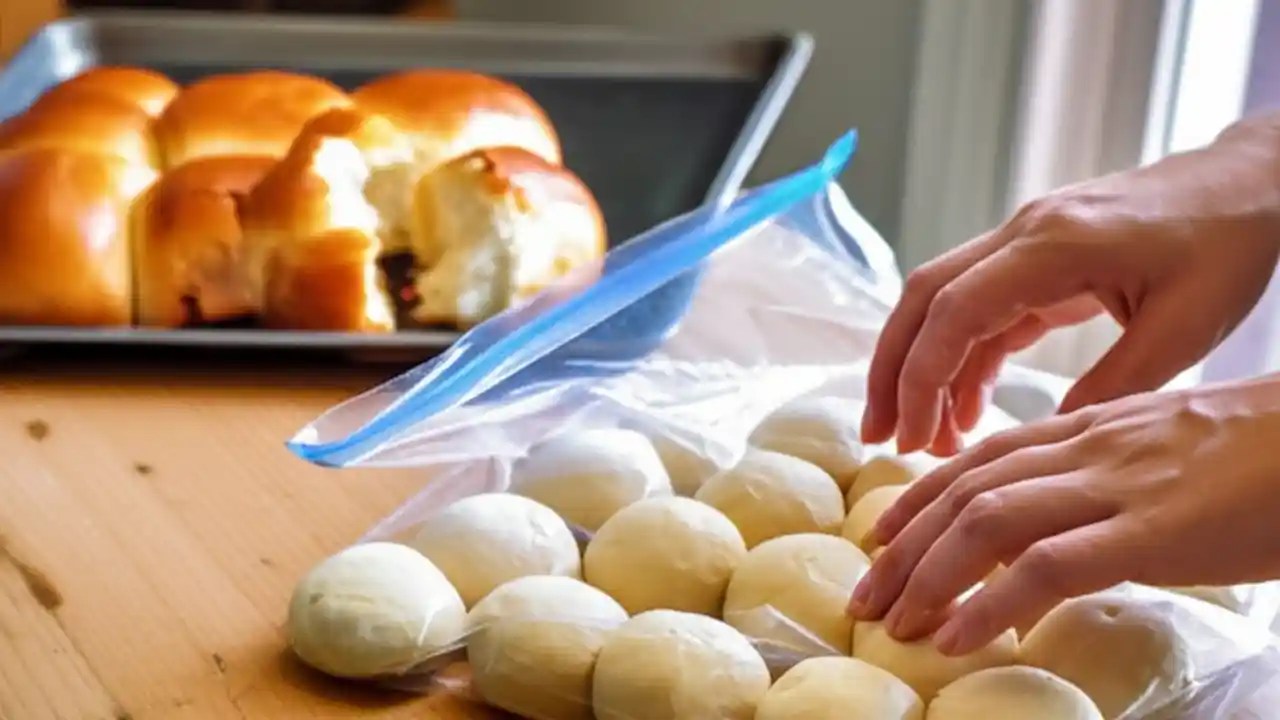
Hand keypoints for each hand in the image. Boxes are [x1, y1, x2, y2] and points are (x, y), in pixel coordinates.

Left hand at [848, 375, 1279, 655]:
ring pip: (987, 521)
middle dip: (904, 546)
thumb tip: (1069, 522)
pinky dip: (989, 602)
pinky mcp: (1151, 531)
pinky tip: (958, 635)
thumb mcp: (1168, 451)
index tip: (884, 537)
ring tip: (896, 623)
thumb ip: (1109, 474)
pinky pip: (1046, 566)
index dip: (920, 497)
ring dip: (929, 576)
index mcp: (1091, 428)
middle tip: (867, 593)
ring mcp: (1116, 486)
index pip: (980, 458)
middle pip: (965, 490)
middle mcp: (1088, 448)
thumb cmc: (1265, 454)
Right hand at [861, 116, 1279, 454]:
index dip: (922, 376)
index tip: (911, 437)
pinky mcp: (1038, 257)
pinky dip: (965, 360)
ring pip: (941, 302)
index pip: (956, 309)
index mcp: (1055, 245)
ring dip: (921, 367)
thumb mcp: (1184, 329)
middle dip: (893, 370)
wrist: (1253, 184)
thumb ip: (1112, 386)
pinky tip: (969, 409)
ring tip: (924, 439)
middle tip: (881, 436)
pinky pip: (981, 308)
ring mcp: (1026, 240)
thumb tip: (1043, 446)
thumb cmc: (1230, 246)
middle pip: (923, 298)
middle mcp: (1025, 234)